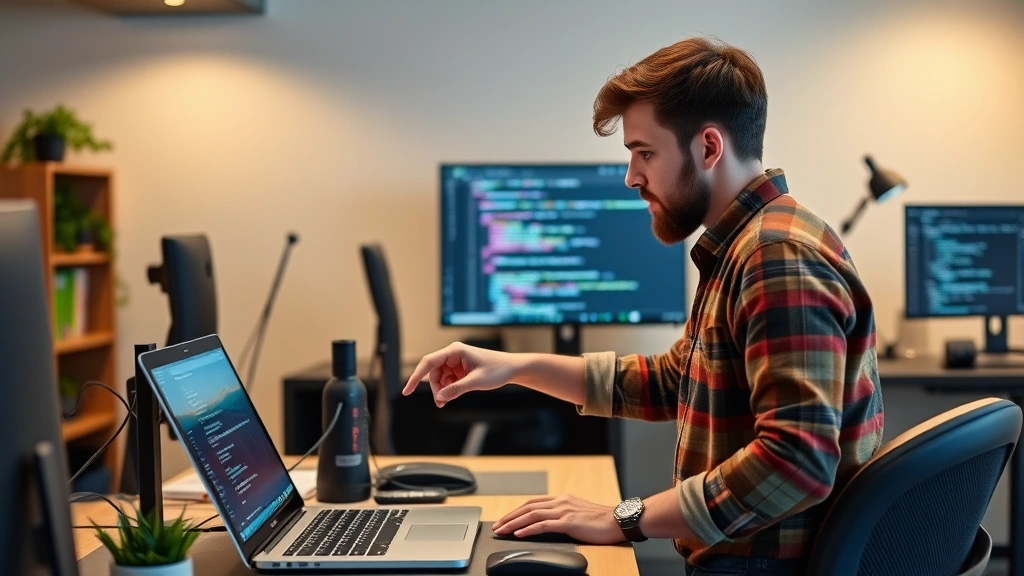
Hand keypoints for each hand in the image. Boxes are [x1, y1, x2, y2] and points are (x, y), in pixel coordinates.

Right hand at [402, 342, 517, 406]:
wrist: (511, 368)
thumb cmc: (497, 370)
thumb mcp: (476, 382)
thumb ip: (456, 389)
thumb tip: (440, 397)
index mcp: (455, 351)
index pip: (428, 362)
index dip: (415, 377)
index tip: (407, 390)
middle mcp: (453, 354)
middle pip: (433, 372)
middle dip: (436, 389)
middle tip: (441, 403)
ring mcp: (456, 362)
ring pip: (439, 378)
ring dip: (441, 390)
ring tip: (446, 402)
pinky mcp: (460, 369)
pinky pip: (447, 380)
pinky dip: (448, 389)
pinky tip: (452, 396)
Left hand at [492, 494, 625, 544]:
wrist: (617, 521)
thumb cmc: (601, 521)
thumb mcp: (578, 514)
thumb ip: (564, 515)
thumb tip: (549, 523)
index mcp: (563, 499)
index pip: (533, 502)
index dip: (517, 511)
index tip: (505, 519)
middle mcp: (561, 502)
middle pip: (528, 507)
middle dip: (510, 517)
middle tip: (497, 526)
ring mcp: (564, 511)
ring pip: (532, 514)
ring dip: (514, 523)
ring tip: (502, 530)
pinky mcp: (568, 522)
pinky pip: (543, 525)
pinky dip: (528, 529)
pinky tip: (519, 534)